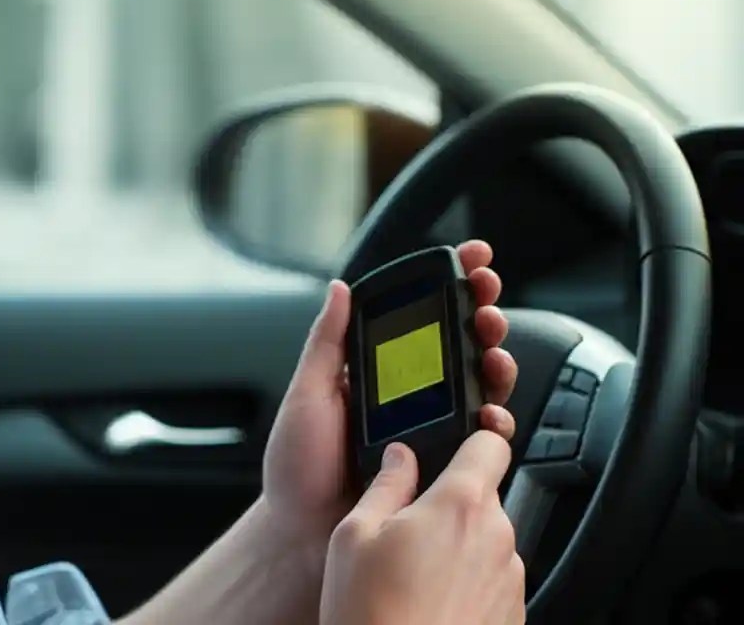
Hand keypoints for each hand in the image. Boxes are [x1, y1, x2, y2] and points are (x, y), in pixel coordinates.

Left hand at [261, 240, 516, 543]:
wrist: (304, 533)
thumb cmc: (296, 467)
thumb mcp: (306, 394)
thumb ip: (327, 343)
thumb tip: (340, 289)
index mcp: (374, 372)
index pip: (419, 318)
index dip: (450, 285)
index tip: (472, 259)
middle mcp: (408, 395)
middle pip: (459, 345)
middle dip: (482, 316)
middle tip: (487, 306)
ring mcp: (429, 428)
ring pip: (479, 385)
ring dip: (495, 361)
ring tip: (492, 354)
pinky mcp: (444, 463)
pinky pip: (482, 437)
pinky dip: (496, 420)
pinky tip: (492, 412)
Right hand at [319, 431, 524, 624]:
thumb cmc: (372, 617)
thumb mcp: (353, 536)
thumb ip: (384, 485)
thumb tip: (399, 459)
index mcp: (460, 505)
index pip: (492, 444)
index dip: (474, 438)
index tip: (458, 444)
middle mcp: (497, 537)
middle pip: (482, 497)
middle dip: (448, 506)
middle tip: (404, 533)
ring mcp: (510, 579)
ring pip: (485, 541)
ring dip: (456, 548)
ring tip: (410, 578)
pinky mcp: (512, 614)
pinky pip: (490, 581)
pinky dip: (464, 585)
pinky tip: (427, 604)